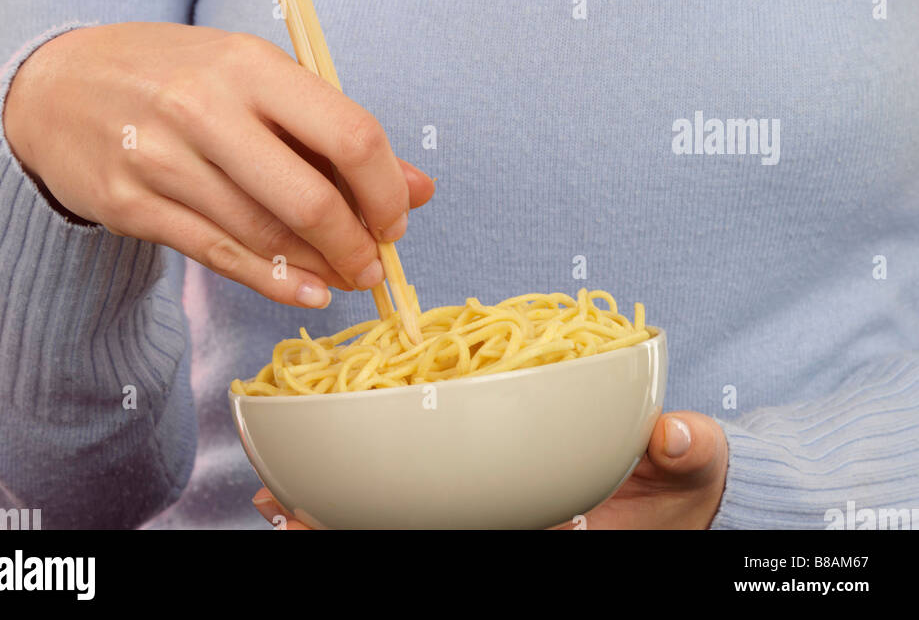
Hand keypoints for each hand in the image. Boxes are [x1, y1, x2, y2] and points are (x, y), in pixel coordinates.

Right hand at [3, 22, 434, 305]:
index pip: (348, 133)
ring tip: (344, 275)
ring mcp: (162, 159)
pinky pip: (219, 255)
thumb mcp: (254, 77)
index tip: (397, 214)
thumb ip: (333, 130)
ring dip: (318, 267)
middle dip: (357, 242)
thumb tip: (419, 188)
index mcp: (249, 63)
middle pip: (309, 197)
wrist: (57, 85)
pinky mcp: (131, 206)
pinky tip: (304, 290)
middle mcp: (205, 108)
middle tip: (375, 262)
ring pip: (264, 235)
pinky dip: (272, 282)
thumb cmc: (175, 75)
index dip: (386, 187)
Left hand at [250, 411, 727, 530]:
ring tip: (281, 497)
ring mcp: (497, 511)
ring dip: (345, 515)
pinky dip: (377, 490)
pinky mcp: (495, 492)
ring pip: (410, 524)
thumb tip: (677, 436)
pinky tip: (334, 473)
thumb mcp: (691, 466)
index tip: (321, 522)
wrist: (687, 496)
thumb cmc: (684, 484)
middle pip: (415, 535)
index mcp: (545, 532)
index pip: (468, 533)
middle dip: (343, 530)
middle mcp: (509, 525)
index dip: (392, 533)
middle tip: (279, 510)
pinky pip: (429, 499)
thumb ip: (684, 450)